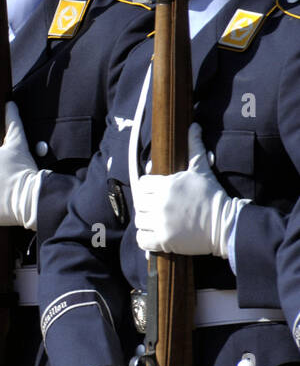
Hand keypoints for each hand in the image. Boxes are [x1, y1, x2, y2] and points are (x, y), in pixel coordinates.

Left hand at [134, 123, 243, 258]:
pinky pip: (142, 239)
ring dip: (146, 222)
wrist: (227, 224)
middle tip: (159, 208)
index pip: (141, 184)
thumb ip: (194, 148)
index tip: (158, 193)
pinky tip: (156, 235)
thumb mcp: (202, 170)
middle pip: (138, 202)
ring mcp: (163, 222)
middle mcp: (162, 202)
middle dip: (146, 205)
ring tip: (158, 221)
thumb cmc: (212, 195)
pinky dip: (146, 239)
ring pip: (139, 220)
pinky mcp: (165, 240)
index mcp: (167, 184)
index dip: (148, 188)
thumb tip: (194, 125)